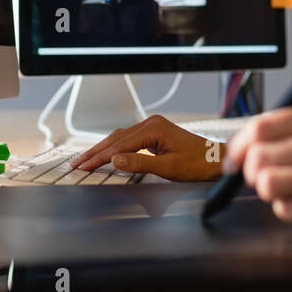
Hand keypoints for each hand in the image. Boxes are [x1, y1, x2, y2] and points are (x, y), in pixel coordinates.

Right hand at [70, 115, 223, 180]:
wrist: (215, 160)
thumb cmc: (197, 164)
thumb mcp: (168, 168)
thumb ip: (140, 163)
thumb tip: (114, 160)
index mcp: (154, 128)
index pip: (119, 144)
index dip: (99, 156)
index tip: (83, 166)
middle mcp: (151, 123)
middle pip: (116, 138)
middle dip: (95, 151)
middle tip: (76, 163)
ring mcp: (153, 127)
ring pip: (120, 137)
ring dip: (102, 149)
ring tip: (85, 160)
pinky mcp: (154, 133)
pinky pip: (128, 139)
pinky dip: (114, 147)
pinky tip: (105, 154)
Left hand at [224, 106, 291, 225]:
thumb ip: (291, 130)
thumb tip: (243, 146)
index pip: (259, 127)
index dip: (238, 146)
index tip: (233, 159)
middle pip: (257, 158)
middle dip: (250, 171)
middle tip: (260, 177)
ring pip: (266, 184)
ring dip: (269, 191)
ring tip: (286, 190)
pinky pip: (285, 210)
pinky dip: (288, 209)